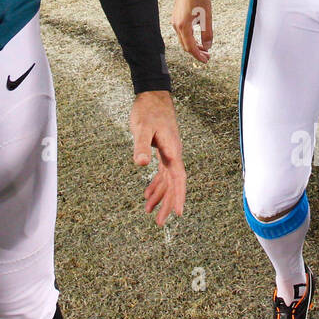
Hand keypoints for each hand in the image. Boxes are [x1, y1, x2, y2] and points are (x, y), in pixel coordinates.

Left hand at [130, 91, 185, 226]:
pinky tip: (147, 194)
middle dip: (168, 203)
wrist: (153, 96)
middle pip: (174, 184)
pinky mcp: (162, 151)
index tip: (178, 213)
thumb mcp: (141, 128)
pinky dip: (156, 184)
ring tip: (150, 212)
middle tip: (160, 222)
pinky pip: (162, 173)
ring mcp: (169, 154)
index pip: (178, 178)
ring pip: (168, 181)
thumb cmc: (148, 111)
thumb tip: (140, 163)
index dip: (178, 195)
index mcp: (172, 151)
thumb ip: (141, 146)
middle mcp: (173, 155)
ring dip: (160, 196)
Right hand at [171, 0, 212, 62]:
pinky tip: (197, 37)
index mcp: (183, 26)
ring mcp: (175, 21)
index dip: (198, 56)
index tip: (206, 60)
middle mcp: (176, 25)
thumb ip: (207, 33)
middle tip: (207, 56)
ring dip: (193, 45)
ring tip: (204, 47)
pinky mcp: (176, 17)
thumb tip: (208, 46)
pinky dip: (190, 37)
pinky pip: (182, 32)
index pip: (190, 47)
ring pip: (183, 39)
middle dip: (196, 52)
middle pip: (185, 45)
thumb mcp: (207, 17)